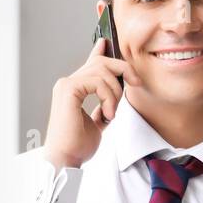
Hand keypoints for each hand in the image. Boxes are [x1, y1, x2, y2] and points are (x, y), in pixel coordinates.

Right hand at [43, 36, 141, 170]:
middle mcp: (67, 83)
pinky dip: (108, 97)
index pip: (89, 63)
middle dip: (123, 69)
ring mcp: (66, 85)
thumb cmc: (77, 146)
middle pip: (101, 61)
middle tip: (136, 83)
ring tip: (112, 113)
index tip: (106, 42)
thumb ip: (103, 107)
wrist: (66, 160)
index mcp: (72, 89)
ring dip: (115, 92)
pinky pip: (98, 81)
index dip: (99, 51)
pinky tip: (107, 113)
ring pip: (102, 70)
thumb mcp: (97, 122)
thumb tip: (112, 99)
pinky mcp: (68, 90)